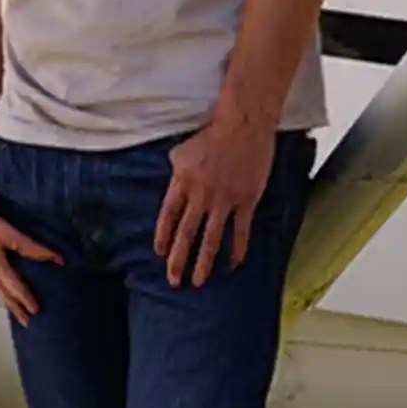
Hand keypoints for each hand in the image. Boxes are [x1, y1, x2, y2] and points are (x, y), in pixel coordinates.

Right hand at [0, 149, 62, 325]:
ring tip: (26, 318)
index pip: (14, 240)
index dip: (36, 251)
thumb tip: (31, 143)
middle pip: (2, 272)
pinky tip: (15, 301)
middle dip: (19, 292)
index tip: (58, 259)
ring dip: (10, 299)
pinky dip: (4, 288)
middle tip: (35, 310)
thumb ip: (6, 159)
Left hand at [154, 119, 276, 287]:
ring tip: (198, 281)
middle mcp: (201, 195)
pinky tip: (234, 264)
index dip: (163, 237)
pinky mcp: (246, 201)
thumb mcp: (181, 151)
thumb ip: (175, 172)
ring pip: (211, 238)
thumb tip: (173, 186)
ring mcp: (224, 200)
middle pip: (186, 233)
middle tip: (173, 281)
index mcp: (182, 183)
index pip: (168, 216)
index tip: (160, 254)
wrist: (243, 126)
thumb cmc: (211, 135)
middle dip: (178, 260)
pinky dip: (237, 249)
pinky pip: (241, 231)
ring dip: (204, 262)